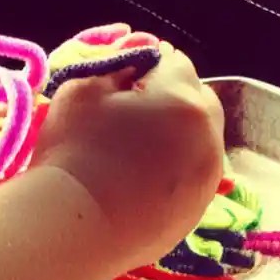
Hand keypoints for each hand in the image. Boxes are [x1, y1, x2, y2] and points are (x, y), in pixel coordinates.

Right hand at [30, 42, 225, 267]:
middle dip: (171, 97)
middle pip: (197, 99)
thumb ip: (119, 60)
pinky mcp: (197, 212)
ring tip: (134, 150)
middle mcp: (208, 137)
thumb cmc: (74, 149)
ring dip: (176, 134)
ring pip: (199, 139)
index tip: (121, 82)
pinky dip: (174, 169)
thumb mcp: (85, 86)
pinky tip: (140, 180)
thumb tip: (143, 52)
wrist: (71, 228)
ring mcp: (208, 178)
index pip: (175, 63)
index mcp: (184, 100)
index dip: (146, 67)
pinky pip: (192, 175)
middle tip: (130, 114)